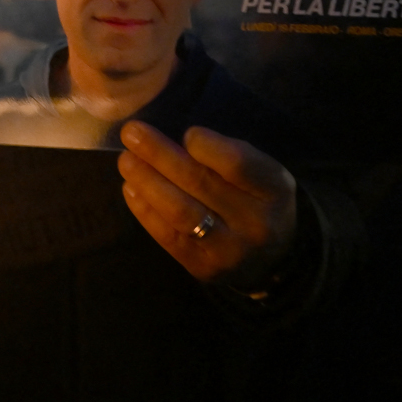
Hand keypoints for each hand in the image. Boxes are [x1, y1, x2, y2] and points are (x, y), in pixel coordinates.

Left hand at [118, 122, 297, 288]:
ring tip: (126, 160)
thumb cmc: (259, 201)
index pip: (237, 164)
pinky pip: (168, 237)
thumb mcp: (262, 172)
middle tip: (132, 133)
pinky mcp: (203, 268)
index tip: (186, 132)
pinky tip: (131, 189)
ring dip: (147, 181)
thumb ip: (228, 155)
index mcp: (275, 190)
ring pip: (180, 211)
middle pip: (200, 183)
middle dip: (160, 154)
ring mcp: (228, 250)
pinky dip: (145, 211)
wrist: (271, 262)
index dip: (206, 146)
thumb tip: (177, 141)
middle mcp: (256, 223)